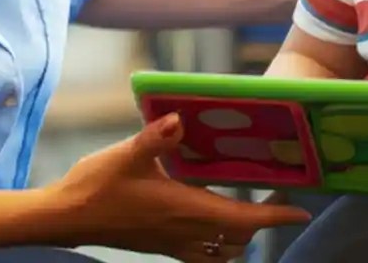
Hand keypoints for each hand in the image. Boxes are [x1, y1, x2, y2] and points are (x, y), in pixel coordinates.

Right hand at [47, 114, 311, 261]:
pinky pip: (201, 256)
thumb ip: (156, 136)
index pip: (243, 220)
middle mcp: (184, 233)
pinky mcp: (159, 246)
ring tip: (249, 213)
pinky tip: (211, 224)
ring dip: (241, 237)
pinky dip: (218, 246)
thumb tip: (179, 118)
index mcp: (184, 210)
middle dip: (262, 223)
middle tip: (276, 198)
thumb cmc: (96, 185)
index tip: (302, 209)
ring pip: (222, 253)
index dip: (276, 215)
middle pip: (239, 239)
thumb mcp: (126, 154)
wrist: (65, 218)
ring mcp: (171, 244)